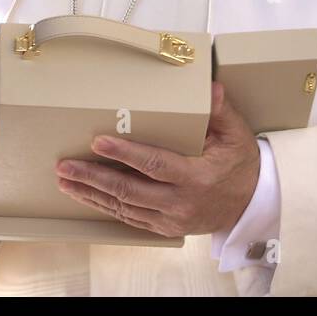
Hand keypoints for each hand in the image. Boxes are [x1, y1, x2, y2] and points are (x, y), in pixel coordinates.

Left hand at [55, 82, 260, 237]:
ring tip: (65, 180)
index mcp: (196, 177)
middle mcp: (180, 202)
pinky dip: (105, 206)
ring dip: (92, 194)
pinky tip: (86, 195)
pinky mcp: (163, 228)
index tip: (98, 142)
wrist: (251, 206)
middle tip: (66, 166)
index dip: (125, 154)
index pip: (154, 164)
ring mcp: (170, 219)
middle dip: (94, 177)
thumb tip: (211, 87)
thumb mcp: (236, 135)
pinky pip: (129, 218)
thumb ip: (220, 111)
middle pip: (129, 190)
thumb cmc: (240, 165)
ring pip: (124, 207)